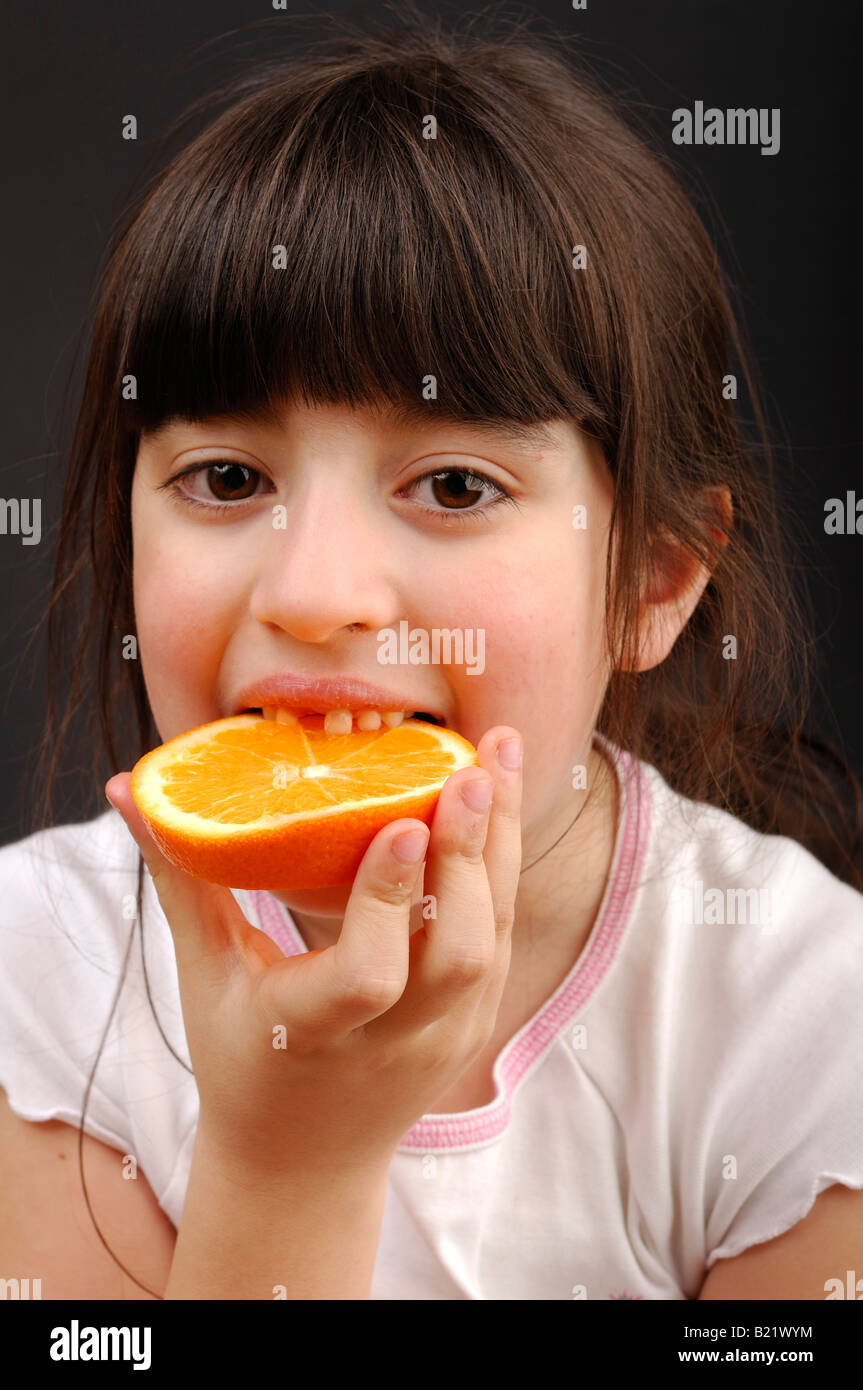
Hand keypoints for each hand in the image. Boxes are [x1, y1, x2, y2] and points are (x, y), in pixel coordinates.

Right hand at [105, 725, 522, 1181]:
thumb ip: (180, 879)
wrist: (303, 1165)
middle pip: (455, 954)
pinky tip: (502, 801)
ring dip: (502, 845)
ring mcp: (446, 1039)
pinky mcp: (476, 1025)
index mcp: (312, 1034)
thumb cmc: (241, 1058)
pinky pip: (502, 939)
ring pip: (494, 940)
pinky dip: (504, 868)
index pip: (367, 974)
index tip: (404, 821)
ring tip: (503, 754)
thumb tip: (126, 788)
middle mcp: (393, 1043)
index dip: (388, 900)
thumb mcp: (205, 976)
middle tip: (474, 768)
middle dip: (470, 855)